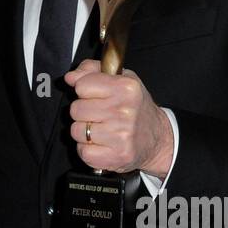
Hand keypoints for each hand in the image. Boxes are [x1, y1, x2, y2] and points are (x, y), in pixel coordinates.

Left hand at [64, 60, 172, 177]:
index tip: (94, 95)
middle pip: (76, 109)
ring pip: (76, 131)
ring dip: (84, 132)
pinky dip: (88, 150)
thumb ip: (92, 71)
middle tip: (99, 114)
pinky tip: (101, 144)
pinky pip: (83, 152)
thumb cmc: (136, 108)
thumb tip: (70, 77)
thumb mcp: (121, 79)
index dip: (84, 90)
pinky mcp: (116, 156)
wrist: (157, 138)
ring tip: (100, 129)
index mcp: (126, 87)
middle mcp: (124, 110)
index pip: (82, 85)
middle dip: (83, 112)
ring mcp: (120, 135)